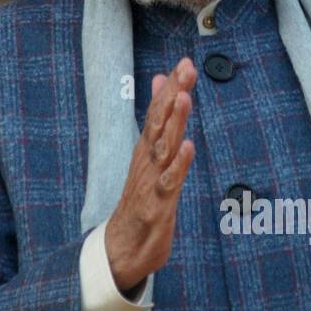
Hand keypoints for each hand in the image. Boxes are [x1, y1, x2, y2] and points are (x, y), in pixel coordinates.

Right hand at [104, 58, 197, 293]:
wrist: (122, 247)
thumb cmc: (141, 199)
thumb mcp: (150, 157)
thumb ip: (159, 120)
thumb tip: (161, 82)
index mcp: (147, 149)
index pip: (158, 112)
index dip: (171, 87)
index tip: (184, 63)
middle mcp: (147, 160)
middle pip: (160, 122)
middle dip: (173, 94)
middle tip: (185, 69)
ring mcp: (150, 181)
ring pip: (163, 147)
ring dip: (173, 123)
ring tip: (184, 99)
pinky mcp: (156, 205)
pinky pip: (168, 183)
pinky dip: (178, 165)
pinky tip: (188, 148)